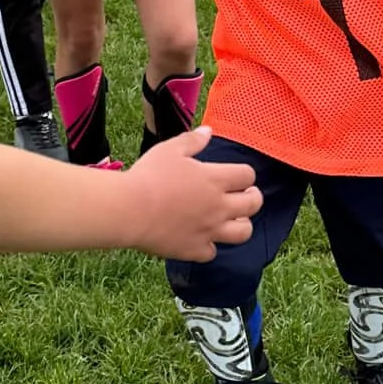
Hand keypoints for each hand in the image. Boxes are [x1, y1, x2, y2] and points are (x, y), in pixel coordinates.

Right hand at [120, 127, 260, 260]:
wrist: (129, 209)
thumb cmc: (148, 176)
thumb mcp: (170, 150)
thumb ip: (192, 141)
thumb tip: (208, 131)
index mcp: (215, 179)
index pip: (247, 175)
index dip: (245, 175)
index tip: (238, 176)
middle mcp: (218, 206)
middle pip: (253, 204)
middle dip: (253, 198)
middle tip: (245, 195)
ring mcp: (209, 230)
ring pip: (243, 233)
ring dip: (242, 225)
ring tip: (233, 219)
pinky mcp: (194, 249)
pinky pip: (212, 252)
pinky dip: (209, 246)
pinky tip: (202, 239)